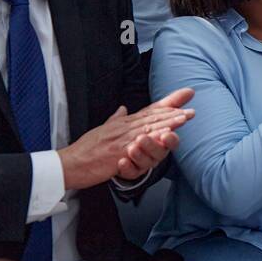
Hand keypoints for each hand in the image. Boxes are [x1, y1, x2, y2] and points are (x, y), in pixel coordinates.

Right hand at [59, 87, 195, 189]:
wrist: (70, 164)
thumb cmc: (86, 150)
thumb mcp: (102, 130)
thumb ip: (115, 119)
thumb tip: (123, 109)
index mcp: (122, 124)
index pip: (149, 111)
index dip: (168, 103)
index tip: (185, 96)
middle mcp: (123, 128)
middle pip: (152, 117)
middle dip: (173, 112)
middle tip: (192, 108)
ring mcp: (120, 139)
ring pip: (147, 128)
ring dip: (166, 123)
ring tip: (183, 118)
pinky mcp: (117, 152)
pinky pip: (137, 145)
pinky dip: (151, 141)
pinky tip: (163, 138)